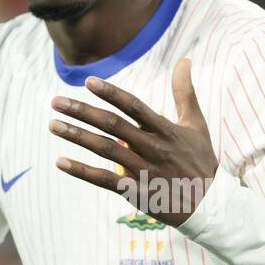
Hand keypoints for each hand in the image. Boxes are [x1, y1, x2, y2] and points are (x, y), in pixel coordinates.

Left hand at [48, 57, 216, 226]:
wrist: (210, 205)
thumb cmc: (200, 161)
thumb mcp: (196, 124)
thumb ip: (185, 92)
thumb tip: (184, 59)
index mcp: (166, 130)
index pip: (134, 106)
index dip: (111, 93)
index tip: (88, 82)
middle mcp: (153, 148)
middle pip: (113, 126)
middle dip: (83, 112)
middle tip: (56, 101)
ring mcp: (145, 171)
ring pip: (106, 150)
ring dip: (78, 136)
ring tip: (53, 125)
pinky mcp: (138, 193)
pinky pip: (106, 181)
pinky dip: (82, 172)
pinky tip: (61, 162)